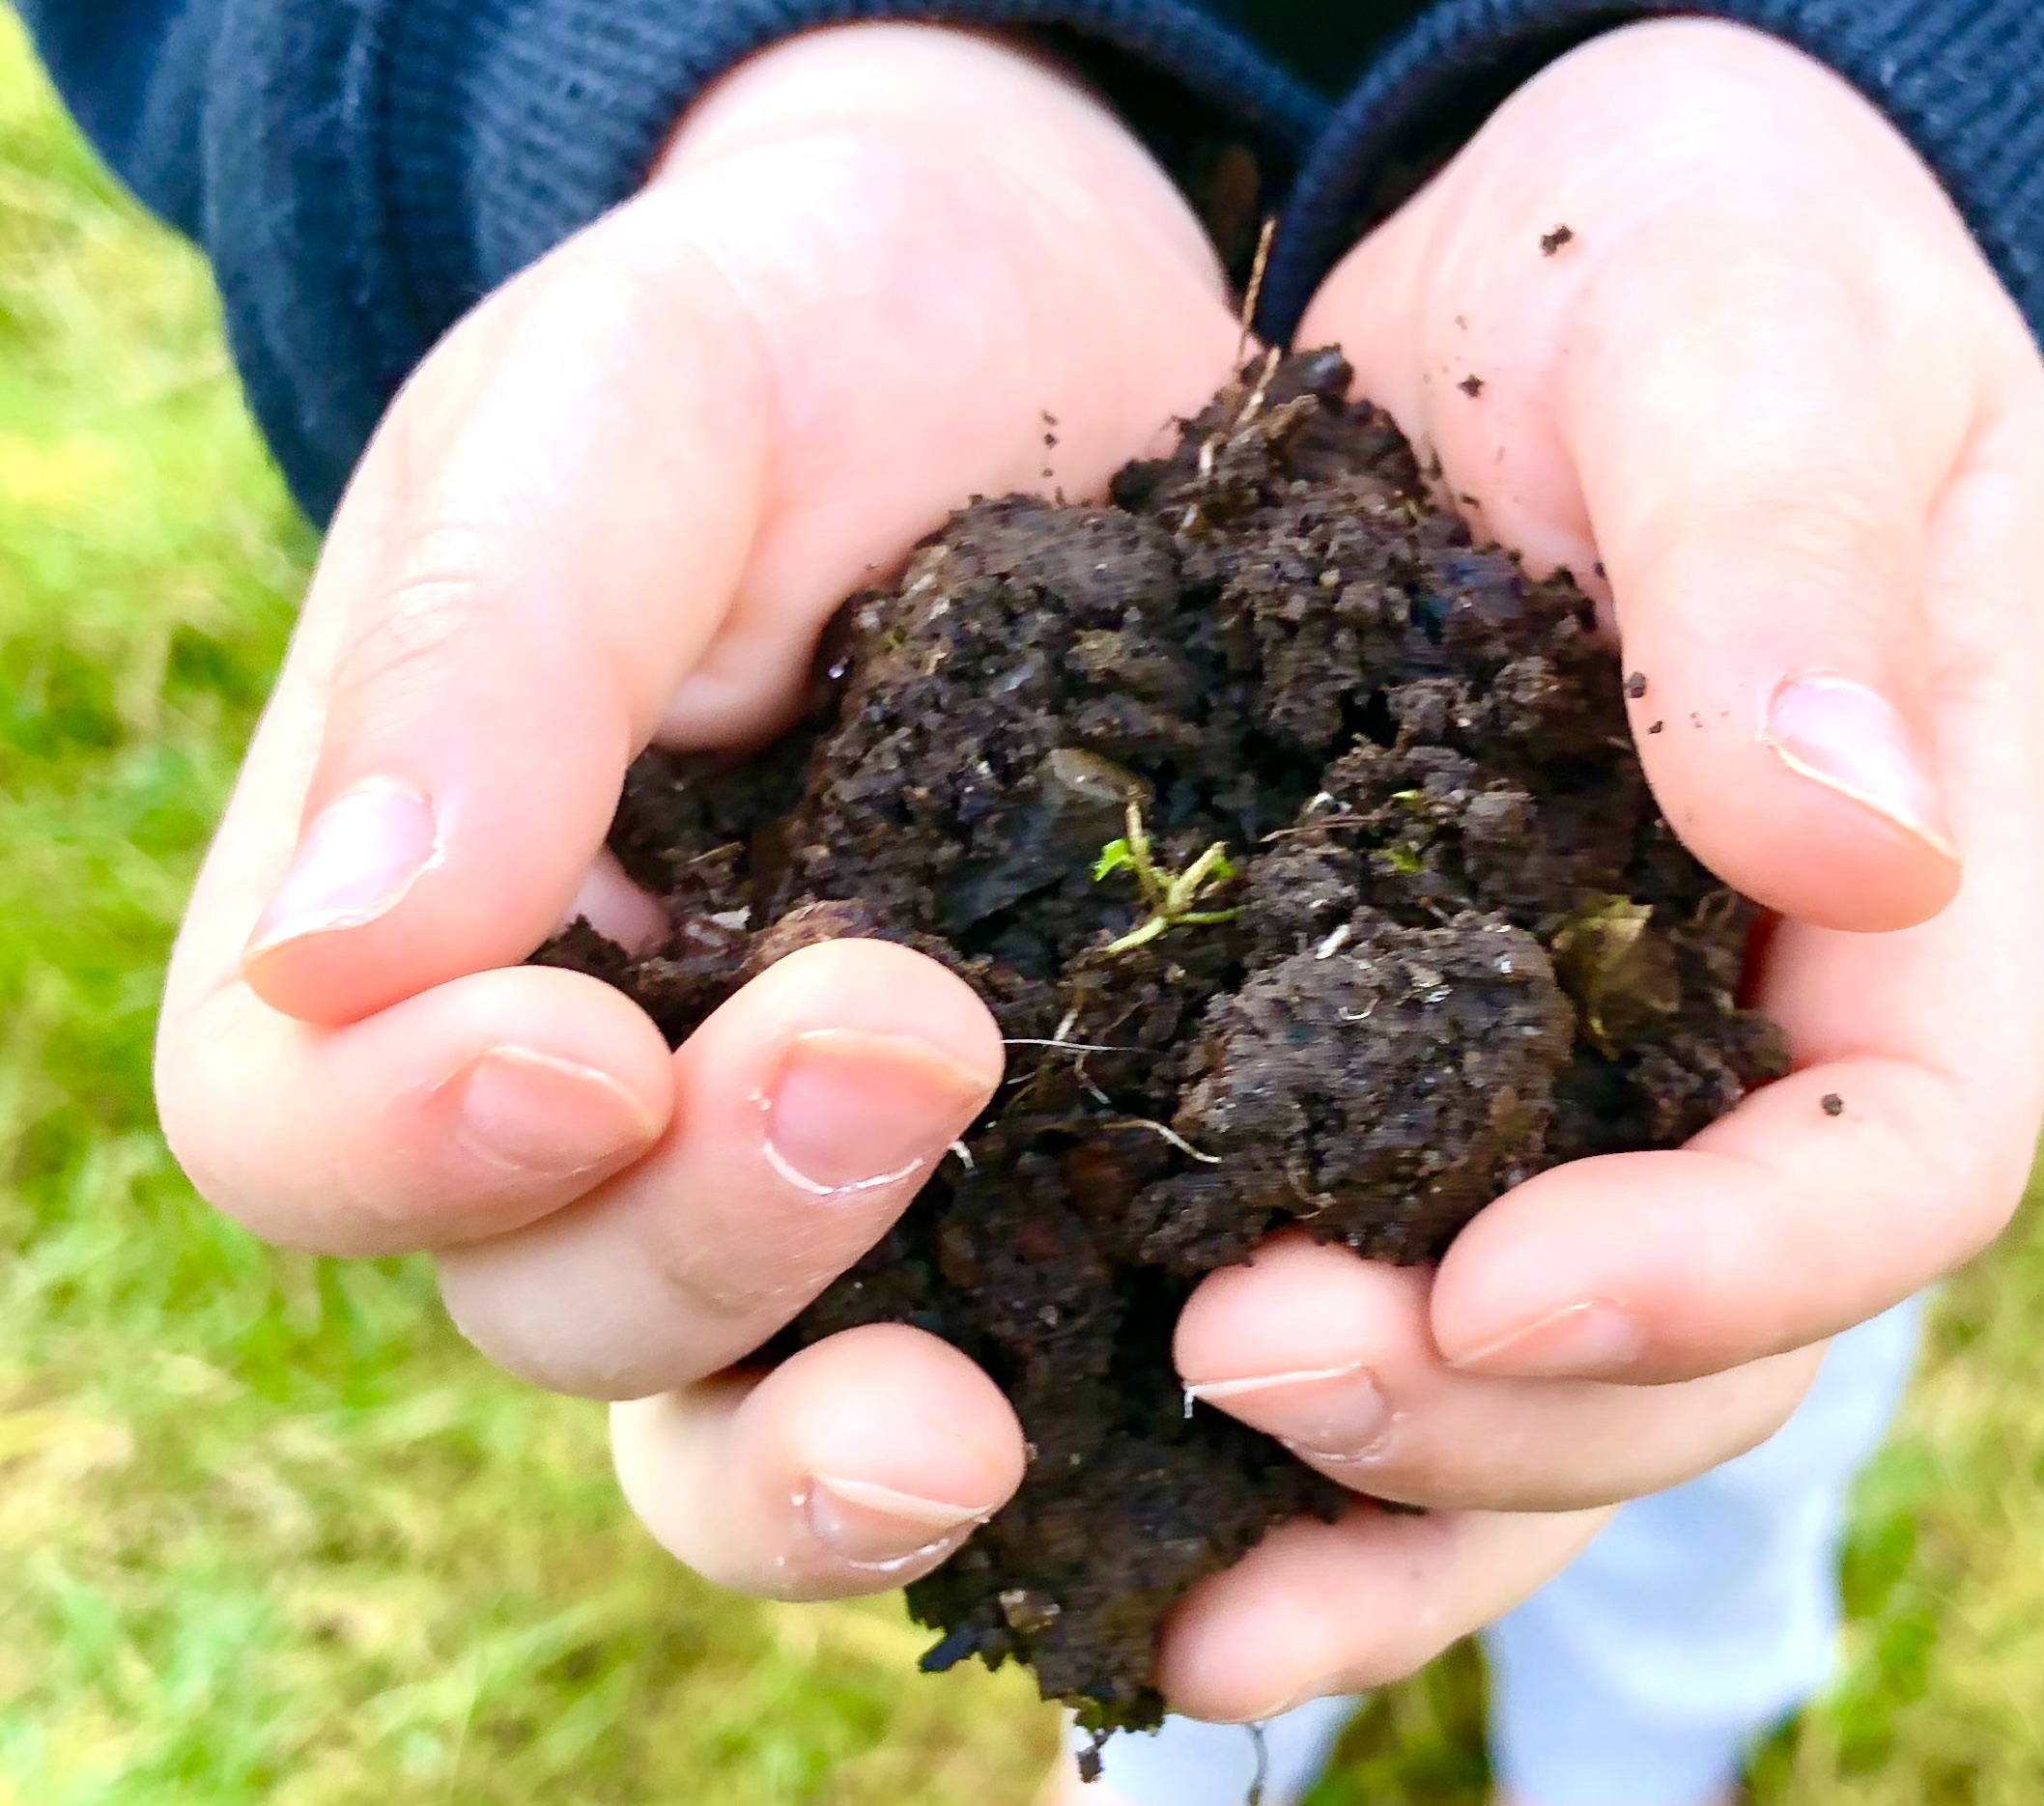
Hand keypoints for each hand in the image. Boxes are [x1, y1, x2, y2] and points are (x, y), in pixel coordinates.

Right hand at [154, 24, 1242, 1600]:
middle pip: (570, 1304)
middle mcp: (610, 1098)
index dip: (411, 1145)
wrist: (1055, 332)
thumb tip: (342, 941)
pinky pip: (1038, 1368)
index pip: (306, 1122)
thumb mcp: (638, 403)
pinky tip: (1211, 1387)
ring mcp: (836, 1171)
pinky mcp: (1053, 1179)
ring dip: (850, 1458)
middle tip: (909, 1051)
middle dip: (710, 1241)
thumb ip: (496, 642)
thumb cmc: (803, 332)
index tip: (587, 1054)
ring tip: (983, 1421)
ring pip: (770, 1420)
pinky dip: (1098, 1432)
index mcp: (424, 922)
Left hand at [1150, 19, 2043, 1719]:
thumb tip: (1859, 846)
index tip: (1509, 1271)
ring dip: (1346, 1518)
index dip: (1722, 1270)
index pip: (1886, 1174)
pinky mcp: (1355, 1060)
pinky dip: (1213, 1422)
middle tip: (1253, 1362)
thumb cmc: (1706, 262)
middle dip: (1482, 1410)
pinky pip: (1326, 1282)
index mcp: (1897, 926)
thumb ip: (1795, 571)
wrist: (1537, 261)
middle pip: (1674, 1353)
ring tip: (1158, 1597)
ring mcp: (1543, 1090)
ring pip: (1501, 1397)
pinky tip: (1062, 1482)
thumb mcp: (1761, 340)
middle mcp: (1723, 1060)